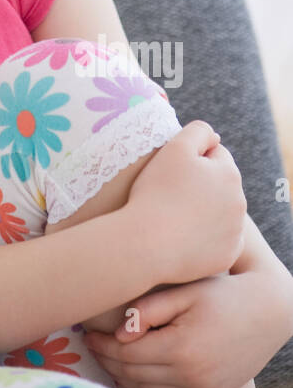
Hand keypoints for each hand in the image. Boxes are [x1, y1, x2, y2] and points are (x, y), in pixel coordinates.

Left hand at [84, 268, 288, 387]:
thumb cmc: (222, 294)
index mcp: (182, 349)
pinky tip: (133, 372)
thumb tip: (119, 332)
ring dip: (122, 377)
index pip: (127, 354)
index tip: (88, 334)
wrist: (266, 313)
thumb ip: (149, 309)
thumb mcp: (185, 291)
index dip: (102, 346)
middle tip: (92, 345)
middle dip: (107, 361)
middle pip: (133, 375)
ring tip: (108, 357)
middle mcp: (191, 377)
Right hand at [125, 121, 246, 285]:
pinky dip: (204, 238)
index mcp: (230, 174)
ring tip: (174, 215)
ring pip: (219, 213)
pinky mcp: (226, 256)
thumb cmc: (157, 192)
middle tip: (170, 193)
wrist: (147, 244)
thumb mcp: (175, 147)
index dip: (191, 158)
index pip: (215, 154)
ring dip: (203, 210)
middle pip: (219, 185)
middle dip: (201, 185)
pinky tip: (182, 237)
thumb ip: (198, 131)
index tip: (171, 171)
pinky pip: (217, 241)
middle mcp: (240, 203)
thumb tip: (215, 137)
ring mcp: (235, 233)